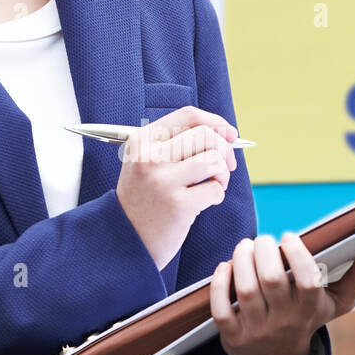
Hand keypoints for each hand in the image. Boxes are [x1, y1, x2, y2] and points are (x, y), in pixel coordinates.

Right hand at [115, 106, 238, 270]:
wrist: (125, 238)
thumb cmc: (145, 199)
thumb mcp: (147, 162)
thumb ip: (177, 144)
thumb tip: (225, 134)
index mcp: (142, 141)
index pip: (188, 116)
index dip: (215, 122)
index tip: (229, 134)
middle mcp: (150, 157)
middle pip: (206, 135)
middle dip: (224, 150)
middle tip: (225, 167)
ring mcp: (163, 181)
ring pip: (214, 160)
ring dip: (222, 174)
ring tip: (213, 185)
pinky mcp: (179, 205)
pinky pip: (216, 189)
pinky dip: (217, 195)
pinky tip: (203, 203)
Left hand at [210, 234, 354, 354]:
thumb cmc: (306, 319)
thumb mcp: (335, 303)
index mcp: (310, 310)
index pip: (307, 281)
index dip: (297, 255)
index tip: (290, 237)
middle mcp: (284, 321)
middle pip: (271, 280)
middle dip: (263, 251)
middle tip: (263, 240)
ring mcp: (257, 330)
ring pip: (244, 290)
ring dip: (241, 260)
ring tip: (244, 247)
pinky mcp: (231, 335)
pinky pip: (220, 308)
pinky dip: (219, 283)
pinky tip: (225, 266)